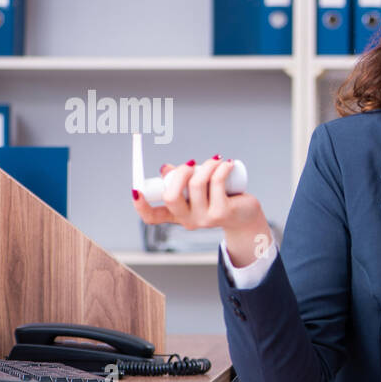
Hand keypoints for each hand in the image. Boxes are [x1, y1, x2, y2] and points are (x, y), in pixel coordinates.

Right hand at [130, 156, 271, 266]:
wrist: (246, 217)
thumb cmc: (218, 199)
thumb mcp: (196, 190)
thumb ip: (179, 180)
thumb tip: (165, 168)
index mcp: (176, 215)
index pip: (151, 217)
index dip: (140, 205)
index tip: (134, 189)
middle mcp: (188, 220)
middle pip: (171, 196)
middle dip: (179, 172)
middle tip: (192, 163)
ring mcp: (205, 219)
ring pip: (196, 184)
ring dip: (206, 165)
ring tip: (216, 161)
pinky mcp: (222, 213)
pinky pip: (216, 183)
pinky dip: (221, 168)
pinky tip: (227, 164)